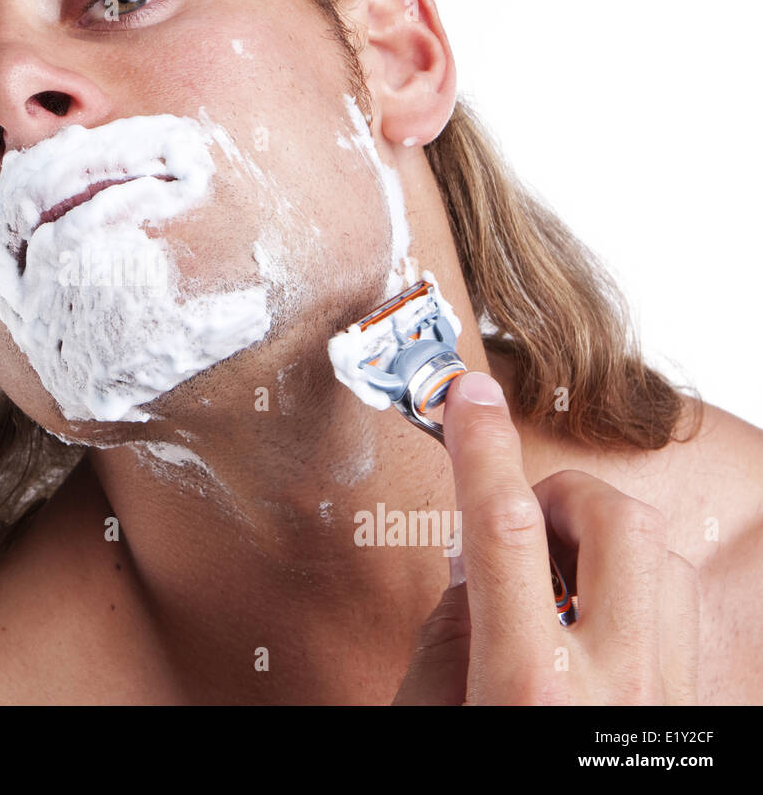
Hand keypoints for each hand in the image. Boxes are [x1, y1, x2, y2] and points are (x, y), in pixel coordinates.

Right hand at [393, 371, 699, 703]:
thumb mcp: (426, 719)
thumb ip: (445, 636)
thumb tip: (474, 565)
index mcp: (529, 688)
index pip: (505, 530)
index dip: (481, 447)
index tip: (470, 397)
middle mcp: (616, 687)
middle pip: (616, 519)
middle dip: (561, 495)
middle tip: (519, 529)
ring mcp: (667, 697)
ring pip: (661, 557)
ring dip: (598, 547)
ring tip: (550, 589)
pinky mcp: (692, 703)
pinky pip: (679, 608)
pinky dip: (632, 589)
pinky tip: (589, 623)